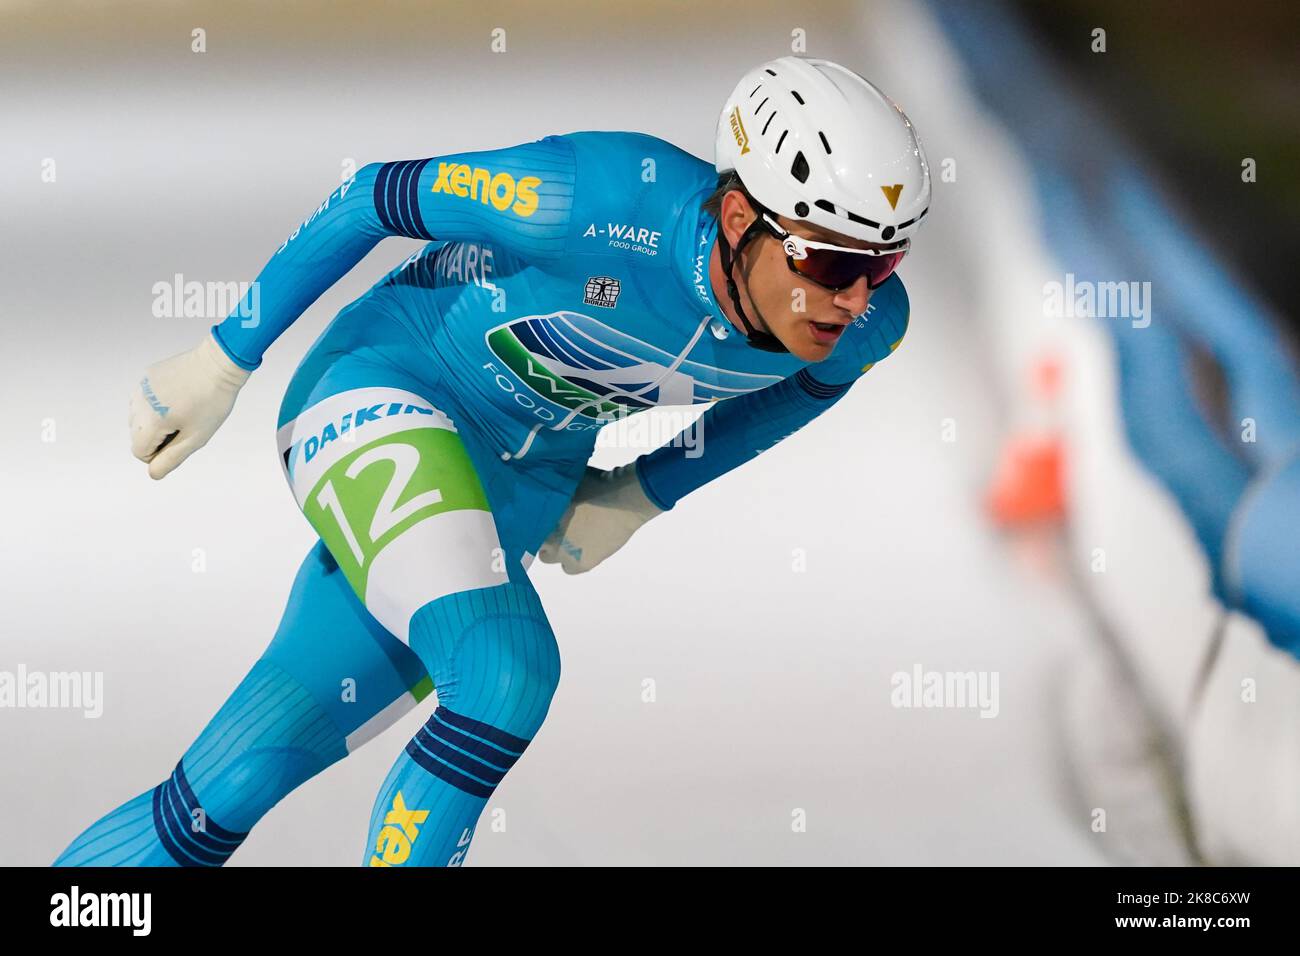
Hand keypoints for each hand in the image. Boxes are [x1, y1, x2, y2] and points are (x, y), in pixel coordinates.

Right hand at [129, 332, 250, 478]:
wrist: (218, 364)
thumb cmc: (212, 403)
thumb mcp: (196, 437)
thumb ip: (172, 458)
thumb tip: (153, 473)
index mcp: (149, 421)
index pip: (139, 452)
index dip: (161, 453)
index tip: (183, 439)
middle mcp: (138, 403)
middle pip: (138, 434)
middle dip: (158, 436)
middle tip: (187, 422)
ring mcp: (141, 387)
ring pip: (139, 416)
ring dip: (156, 420)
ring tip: (184, 409)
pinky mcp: (147, 376)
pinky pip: (145, 398)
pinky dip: (158, 403)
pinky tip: (180, 396)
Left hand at [538, 462, 662, 573]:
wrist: (621, 501)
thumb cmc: (595, 484)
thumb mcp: (566, 481)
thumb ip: (552, 490)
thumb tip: (545, 489)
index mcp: (539, 516)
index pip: (522, 526)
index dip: (531, 522)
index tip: (540, 517)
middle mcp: (546, 538)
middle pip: (533, 542)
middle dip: (542, 535)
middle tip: (556, 525)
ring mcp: (563, 553)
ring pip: (548, 558)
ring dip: (555, 550)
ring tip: (570, 537)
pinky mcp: (582, 563)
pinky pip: (569, 569)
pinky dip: (573, 560)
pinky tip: (582, 547)